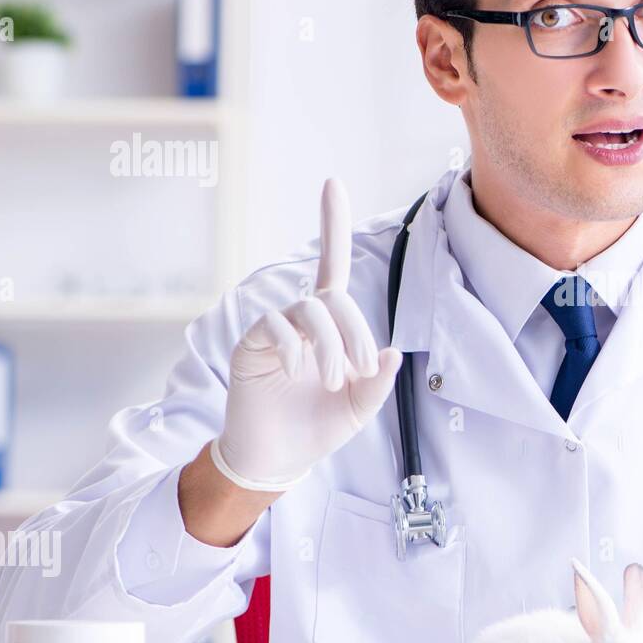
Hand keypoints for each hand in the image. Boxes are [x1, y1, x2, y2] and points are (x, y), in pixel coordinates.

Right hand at [210, 178, 402, 490]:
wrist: (278, 459)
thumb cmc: (319, 427)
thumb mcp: (361, 406)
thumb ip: (378, 380)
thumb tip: (391, 352)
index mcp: (329, 326)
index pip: (331, 266)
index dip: (331, 224)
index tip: (332, 182)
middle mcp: (301, 320)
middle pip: (333, 297)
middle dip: (353, 330)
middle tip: (357, 371)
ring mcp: (274, 330)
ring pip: (309, 310)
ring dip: (329, 344)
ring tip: (336, 381)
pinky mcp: (250, 344)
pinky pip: (274, 325)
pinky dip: (292, 346)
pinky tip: (296, 370)